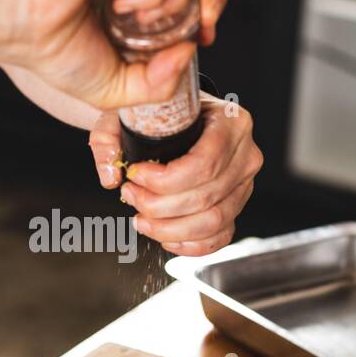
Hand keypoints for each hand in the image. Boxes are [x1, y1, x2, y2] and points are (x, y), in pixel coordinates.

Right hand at [4, 0, 226, 110]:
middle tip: (204, 28)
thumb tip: (190, 48)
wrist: (23, 31)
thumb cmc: (56, 53)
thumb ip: (159, 82)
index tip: (204, 38)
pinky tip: (125, 6)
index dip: (205, 13)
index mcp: (134, 1)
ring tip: (142, 24)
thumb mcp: (119, 88)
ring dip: (175, 3)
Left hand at [88, 95, 262, 256]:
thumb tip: (111, 176)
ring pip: (213, 222)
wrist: (177, 116)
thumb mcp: (131, 111)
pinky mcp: (236, 206)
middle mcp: (245, 154)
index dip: (164, 180)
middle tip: (130, 196)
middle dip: (159, 206)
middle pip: (206, 197)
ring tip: (141, 220)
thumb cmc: (160, 113)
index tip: (134, 176)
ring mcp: (244, 184)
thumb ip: (109, 138)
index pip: (204, 164)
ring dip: (170, 229)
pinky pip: (220, 236)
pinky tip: (164, 237)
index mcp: (231, 122)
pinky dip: (190, 245)